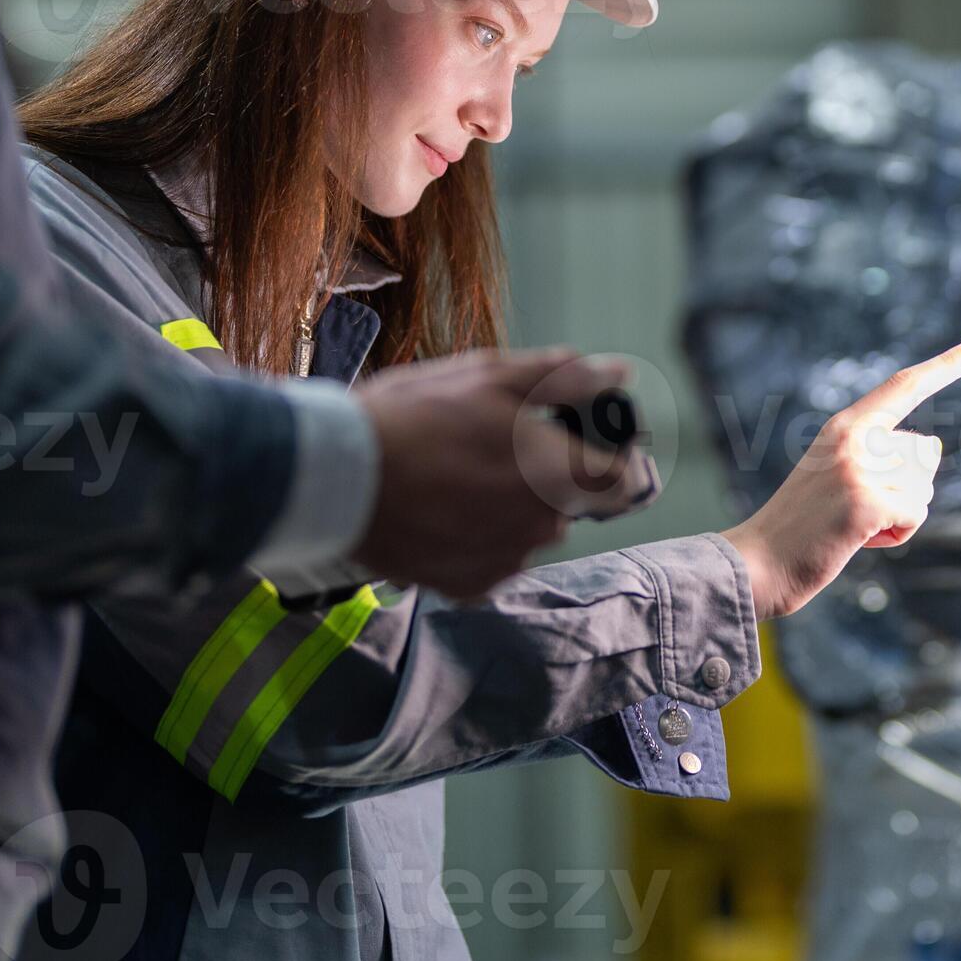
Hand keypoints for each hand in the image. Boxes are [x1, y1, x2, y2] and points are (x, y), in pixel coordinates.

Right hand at [349, 349, 632, 597]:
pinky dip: (473, 537)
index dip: (606, 455)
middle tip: (485, 444)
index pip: (623, 478)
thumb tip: (617, 374)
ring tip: (452, 475)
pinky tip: (438, 509)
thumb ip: (565, 378)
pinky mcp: (469, 587)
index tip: (575, 439)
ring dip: (504, 507)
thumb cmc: (418, 417)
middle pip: (566, 500)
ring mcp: (507, 563)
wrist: (338, 478)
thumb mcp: (492, 376)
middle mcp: (544, 529)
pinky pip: (489, 558)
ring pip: (525, 529)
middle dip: (540, 475)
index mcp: (561, 476)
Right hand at [722, 336, 960, 618]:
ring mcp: (857, 468)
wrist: (757, 562)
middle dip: (907, 489)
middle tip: (859, 509)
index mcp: (844, 426)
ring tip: (854, 525)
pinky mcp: (864, 501)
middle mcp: (852, 438)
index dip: (946, 365)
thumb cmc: (804, 525)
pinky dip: (898, 533)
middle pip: (925, 454)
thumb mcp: (841, 476)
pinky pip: (915, 514)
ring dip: (900, 515)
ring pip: (924, 488)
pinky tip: (862, 539)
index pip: (905, 385)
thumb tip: (934, 447)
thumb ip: (885, 457)